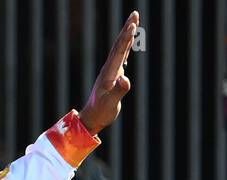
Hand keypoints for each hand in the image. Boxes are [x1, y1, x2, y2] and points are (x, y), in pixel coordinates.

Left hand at [79, 11, 138, 134]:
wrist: (91, 119)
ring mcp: (110, 72)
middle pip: (119, 45)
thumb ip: (118, 91)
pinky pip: (120, 57)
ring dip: (126, 35)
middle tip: (134, 13)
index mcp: (108, 73)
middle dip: (127, 29)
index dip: (126, 38)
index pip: (119, 52)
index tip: (133, 25)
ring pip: (119, 49)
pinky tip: (128, 45)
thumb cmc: (101, 112)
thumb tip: (125, 79)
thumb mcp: (111, 104)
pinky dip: (126, 48)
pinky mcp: (112, 76)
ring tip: (133, 22)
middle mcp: (108, 69)